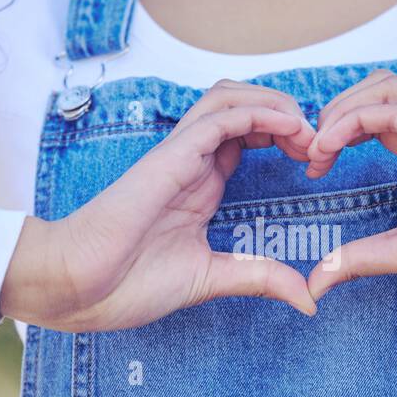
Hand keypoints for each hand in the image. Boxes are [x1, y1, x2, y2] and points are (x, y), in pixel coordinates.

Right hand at [0, 80, 317, 330]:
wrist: (78, 287)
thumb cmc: (126, 283)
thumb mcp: (211, 280)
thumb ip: (258, 278)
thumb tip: (307, 298)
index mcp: (200, 185)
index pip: (247, 135)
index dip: (284, 135)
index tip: (315, 160)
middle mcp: (192, 162)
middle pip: (242, 105)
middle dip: (286, 111)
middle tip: (319, 142)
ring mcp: (181, 155)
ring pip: (231, 98)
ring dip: (275, 104)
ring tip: (307, 132)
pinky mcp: (171, 156)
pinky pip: (219, 116)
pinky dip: (259, 112)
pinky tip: (287, 129)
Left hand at [304, 70, 396, 303]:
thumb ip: (361, 257)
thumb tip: (317, 281)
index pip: (378, 117)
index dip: (340, 132)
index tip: (315, 166)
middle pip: (377, 89)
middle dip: (334, 112)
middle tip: (309, 151)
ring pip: (381, 87)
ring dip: (339, 110)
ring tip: (316, 147)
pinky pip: (388, 110)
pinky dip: (350, 121)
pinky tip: (329, 148)